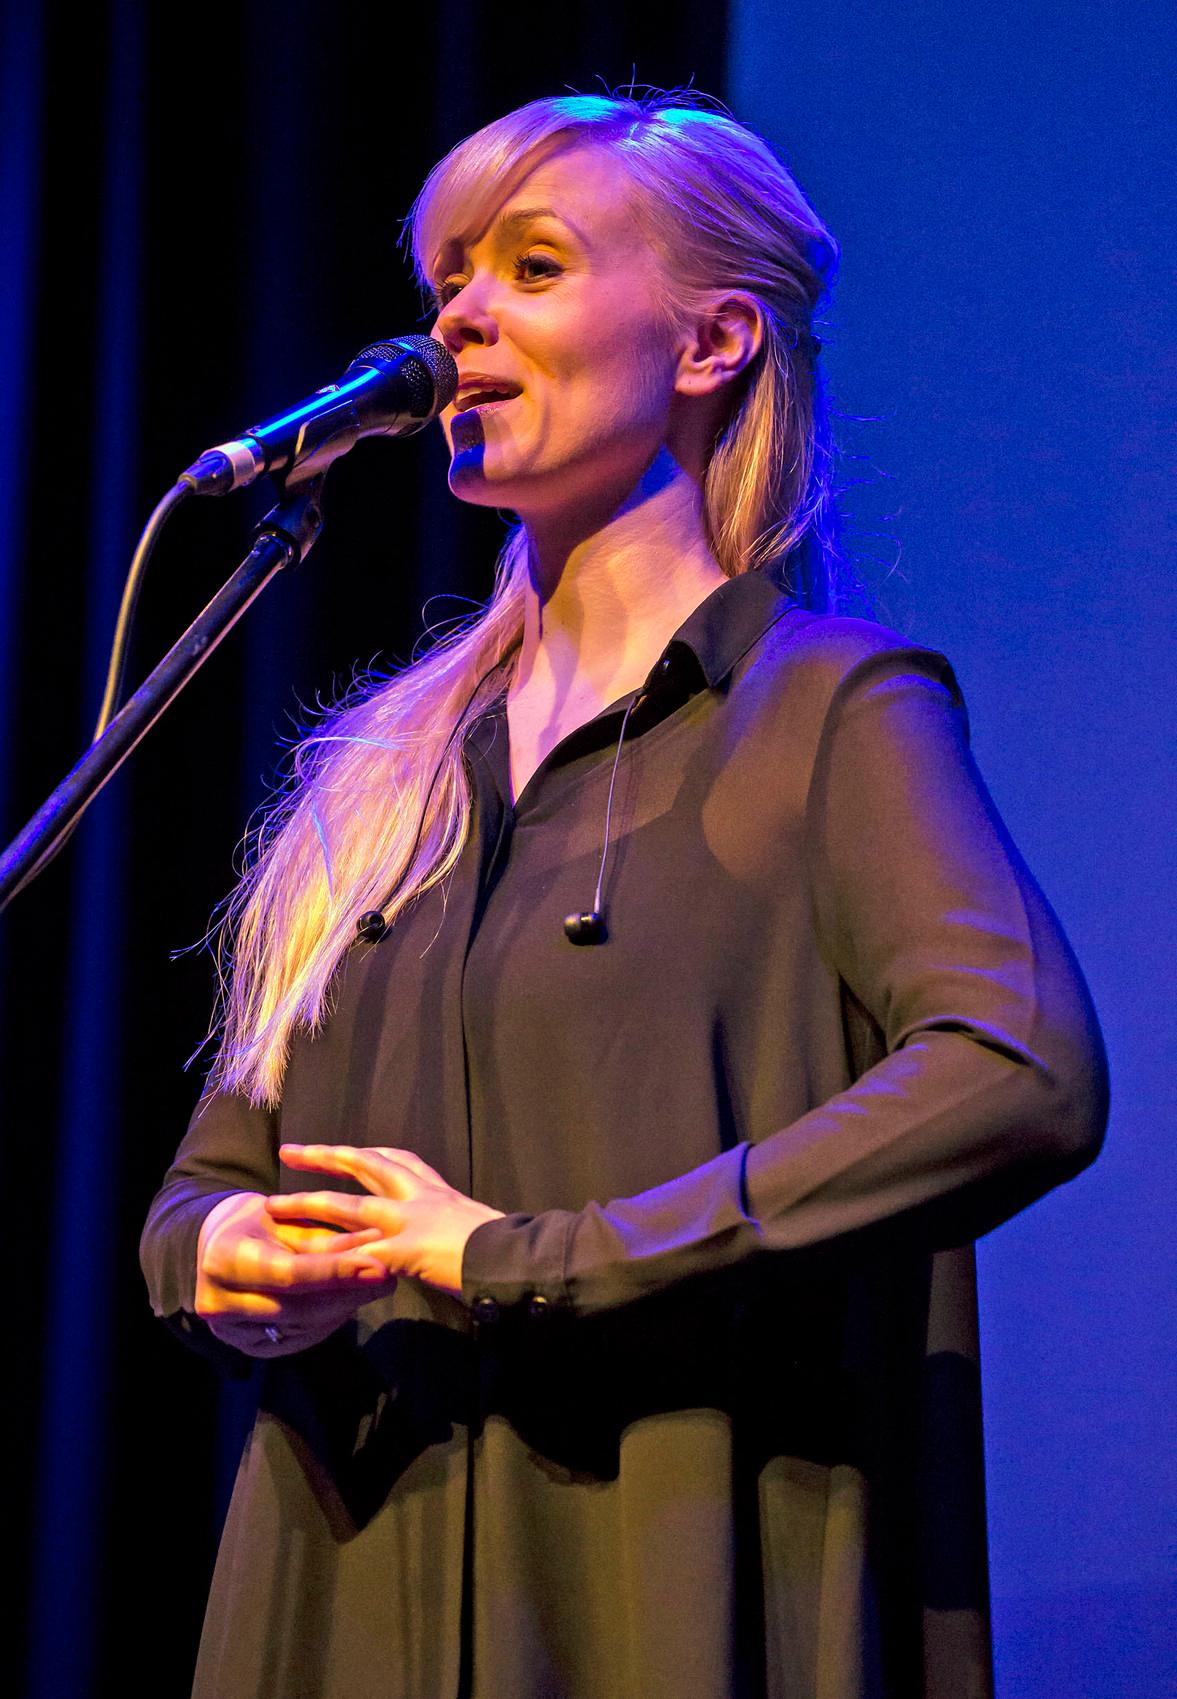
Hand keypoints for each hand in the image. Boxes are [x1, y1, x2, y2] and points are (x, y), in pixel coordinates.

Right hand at [195, 1191, 393, 1357]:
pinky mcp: (252, 1349)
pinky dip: (333, 1318)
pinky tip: (353, 1299)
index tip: (379, 1266)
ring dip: (348, 1306)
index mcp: (224, 1259)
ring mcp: (232, 1333)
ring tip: (380, 1284)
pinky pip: (302, 1336)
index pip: (290, 1273)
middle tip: (391, 1275)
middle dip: (351, 1292)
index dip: (337, 1272)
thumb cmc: (257, 1222)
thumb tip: (377, 1244)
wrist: (216, 1248)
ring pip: (306, 1325)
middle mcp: (220, 1303)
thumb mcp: (286, 1216)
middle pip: (300, 1306)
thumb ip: (324, 1236)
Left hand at [268, 1144, 505, 1299]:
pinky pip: (357, 1254)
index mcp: (439, 1190)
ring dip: (309, 1205)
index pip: (399, 1159)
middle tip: (291, 1152)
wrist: (521, 1259)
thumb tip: (454, 1236)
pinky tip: (304, 1262)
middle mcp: (421, 1197)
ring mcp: (410, 1222)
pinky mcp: (404, 1252)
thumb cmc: (511, 1247)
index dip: (367, 1153)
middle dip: (325, 1157)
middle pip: (364, 1165)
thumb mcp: (478, 1225)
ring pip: (349, 1206)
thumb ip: (455, 1226)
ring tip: (275, 1205)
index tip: (346, 1149)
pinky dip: (331, 1258)